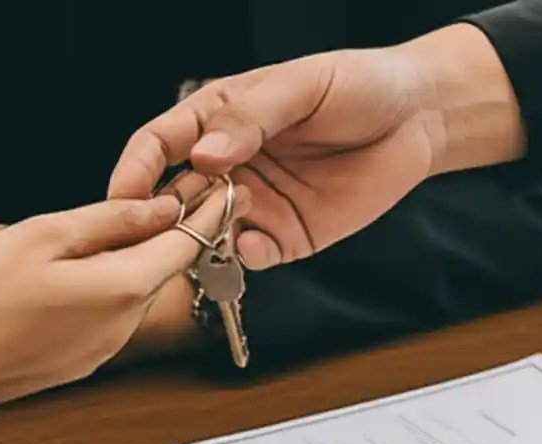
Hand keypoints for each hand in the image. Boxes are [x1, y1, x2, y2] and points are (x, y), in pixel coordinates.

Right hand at [0, 188, 231, 376]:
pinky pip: (108, 315)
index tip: (222, 189)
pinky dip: (109, 286)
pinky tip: (80, 269)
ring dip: (135, 260)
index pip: (186, 245)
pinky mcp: (78, 363)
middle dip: (171, 233)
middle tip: (177, 194)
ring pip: (132, 292)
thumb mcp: (40, 237)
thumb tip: (159, 210)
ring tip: (121, 225)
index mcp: (120, 289)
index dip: (207, 214)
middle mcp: (121, 327)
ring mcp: (101, 350)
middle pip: (161, 269)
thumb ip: (108, 221)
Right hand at [107, 23, 523, 270]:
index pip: (160, 143)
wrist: (420, 118)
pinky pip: (251, 256)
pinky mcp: (287, 237)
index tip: (122, 193)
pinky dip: (242, 258)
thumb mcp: (302, 86)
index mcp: (220, 119)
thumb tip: (205, 154)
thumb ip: (252, 117)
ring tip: (201, 243)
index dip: (136, 168)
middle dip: (159, 217)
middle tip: (155, 232)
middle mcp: (229, 165)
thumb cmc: (359, 86)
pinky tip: (250, 248)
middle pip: (175, 197)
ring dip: (197, 243)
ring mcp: (256, 204)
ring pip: (206, 233)